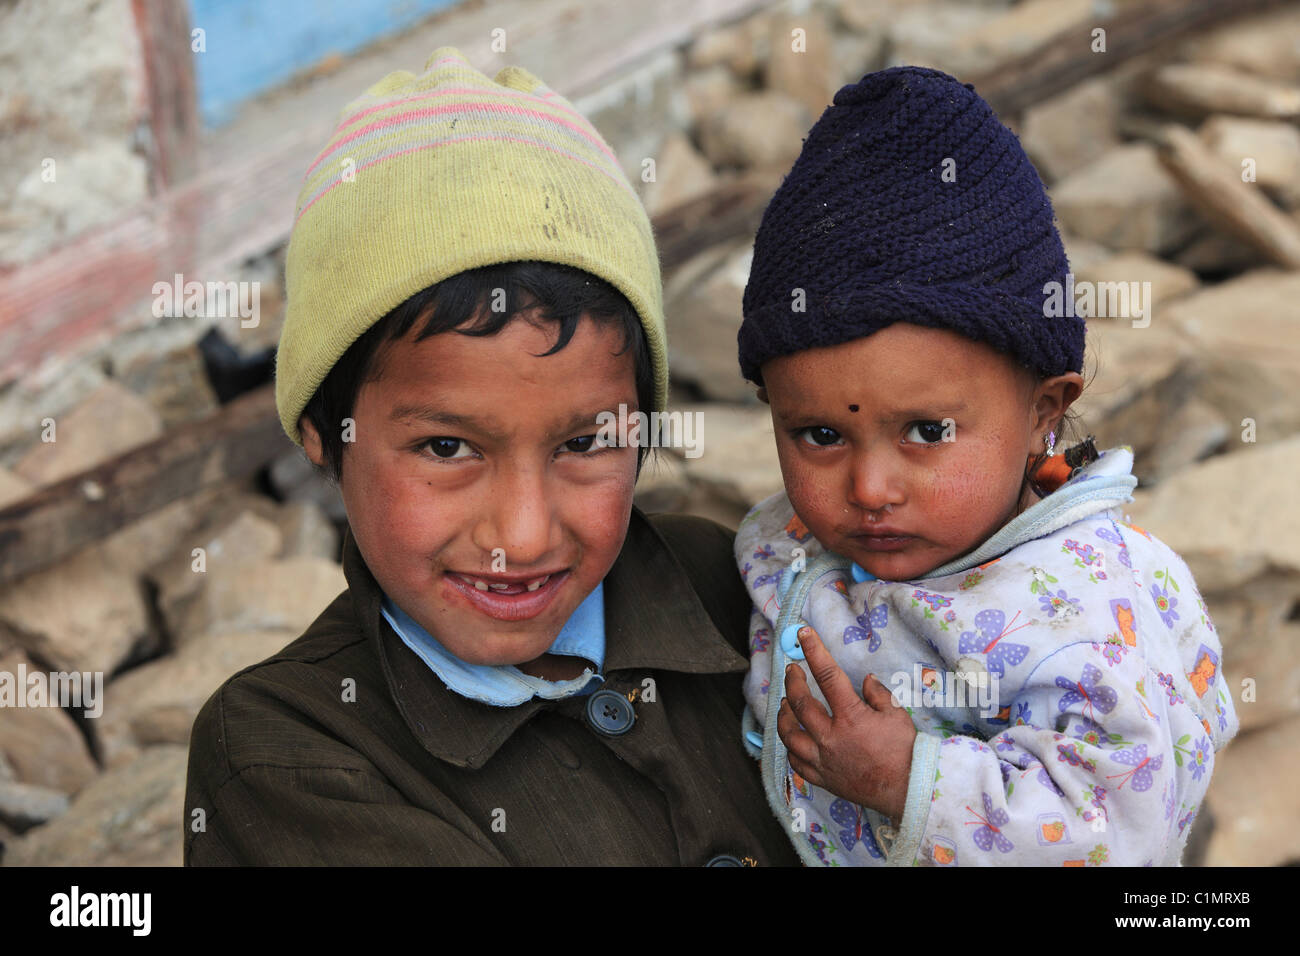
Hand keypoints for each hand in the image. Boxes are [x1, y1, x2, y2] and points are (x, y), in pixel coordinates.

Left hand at [777, 624, 916, 822]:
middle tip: (792, 670)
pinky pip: (796, 762)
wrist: (907, 791)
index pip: (826, 675)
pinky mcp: (822, 778)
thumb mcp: (897, 715)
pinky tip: (792, 738)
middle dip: (793, 681)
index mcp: (850, 716)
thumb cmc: (905, 752)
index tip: (803, 634)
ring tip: (784, 703)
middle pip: (800, 703)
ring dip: (783, 715)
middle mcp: (830, 737)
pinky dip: (790, 748)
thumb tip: (865, 680)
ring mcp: (822, 759)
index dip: (814, 651)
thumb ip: (878, 694)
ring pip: (789, 734)